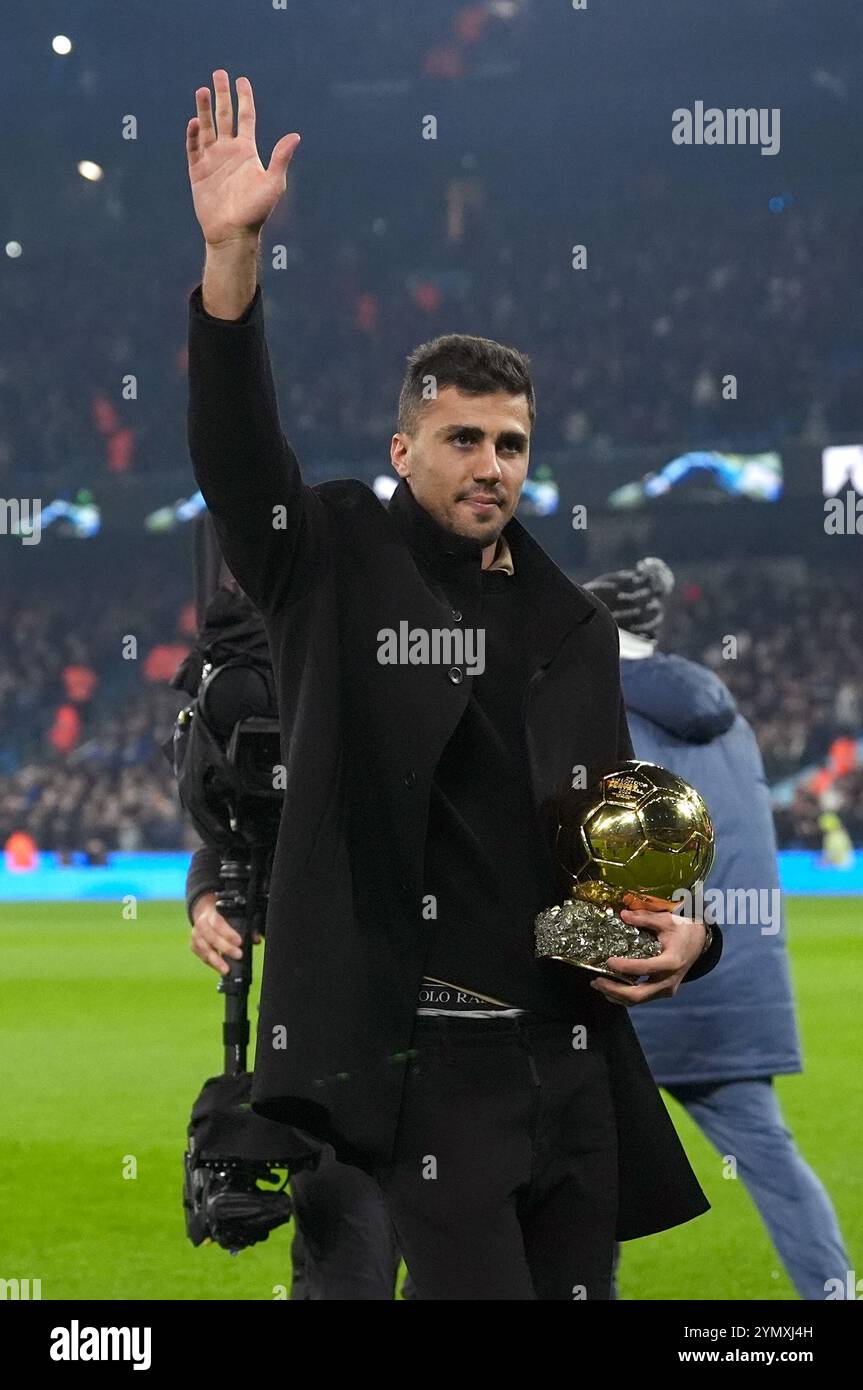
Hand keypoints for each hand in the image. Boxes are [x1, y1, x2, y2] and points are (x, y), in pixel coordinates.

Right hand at [186, 70, 300, 247]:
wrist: (233, 233)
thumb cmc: (256, 212)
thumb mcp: (273, 183)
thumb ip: (281, 158)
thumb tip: (296, 136)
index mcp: (247, 152)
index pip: (246, 118)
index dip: (244, 99)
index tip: (242, 80)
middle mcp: (229, 152)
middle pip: (224, 117)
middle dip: (222, 96)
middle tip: (219, 73)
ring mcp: (212, 160)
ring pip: (207, 128)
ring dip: (205, 109)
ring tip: (203, 90)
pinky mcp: (198, 172)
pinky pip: (193, 148)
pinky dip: (193, 135)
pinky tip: (195, 122)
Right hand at [190, 891, 261, 974]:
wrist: (207, 912)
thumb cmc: (225, 916)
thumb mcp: (236, 915)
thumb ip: (248, 926)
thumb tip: (256, 940)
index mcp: (212, 913)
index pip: (218, 922)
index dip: (228, 933)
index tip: (239, 942)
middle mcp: (201, 923)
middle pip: (211, 937)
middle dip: (225, 948)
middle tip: (238, 955)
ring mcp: (196, 935)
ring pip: (204, 949)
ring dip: (216, 960)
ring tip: (226, 970)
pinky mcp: (194, 945)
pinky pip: (202, 956)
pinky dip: (211, 963)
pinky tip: (220, 968)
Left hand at [589, 907, 706, 1006]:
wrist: (699, 942)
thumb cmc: (682, 930)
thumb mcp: (666, 920)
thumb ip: (645, 918)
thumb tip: (622, 914)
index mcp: (672, 962)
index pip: (646, 968)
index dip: (626, 967)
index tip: (609, 961)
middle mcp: (669, 980)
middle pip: (639, 994)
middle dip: (615, 990)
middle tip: (596, 981)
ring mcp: (667, 989)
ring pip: (639, 1000)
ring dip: (616, 995)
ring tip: (598, 984)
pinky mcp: (662, 991)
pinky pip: (642, 998)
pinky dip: (624, 996)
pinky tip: (610, 988)